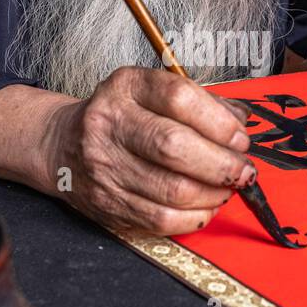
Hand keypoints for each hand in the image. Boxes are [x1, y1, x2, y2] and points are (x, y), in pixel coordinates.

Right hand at [37, 66, 255, 235]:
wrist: (64, 144)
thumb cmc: (123, 116)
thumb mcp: (152, 92)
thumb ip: (200, 103)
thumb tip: (242, 123)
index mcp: (126, 87)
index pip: (179, 98)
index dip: (219, 122)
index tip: (240, 138)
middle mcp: (109, 123)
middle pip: (174, 147)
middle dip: (221, 164)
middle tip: (243, 170)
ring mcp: (104, 166)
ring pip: (171, 190)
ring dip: (213, 194)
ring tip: (227, 188)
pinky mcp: (107, 203)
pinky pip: (160, 219)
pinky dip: (194, 217)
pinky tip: (206, 206)